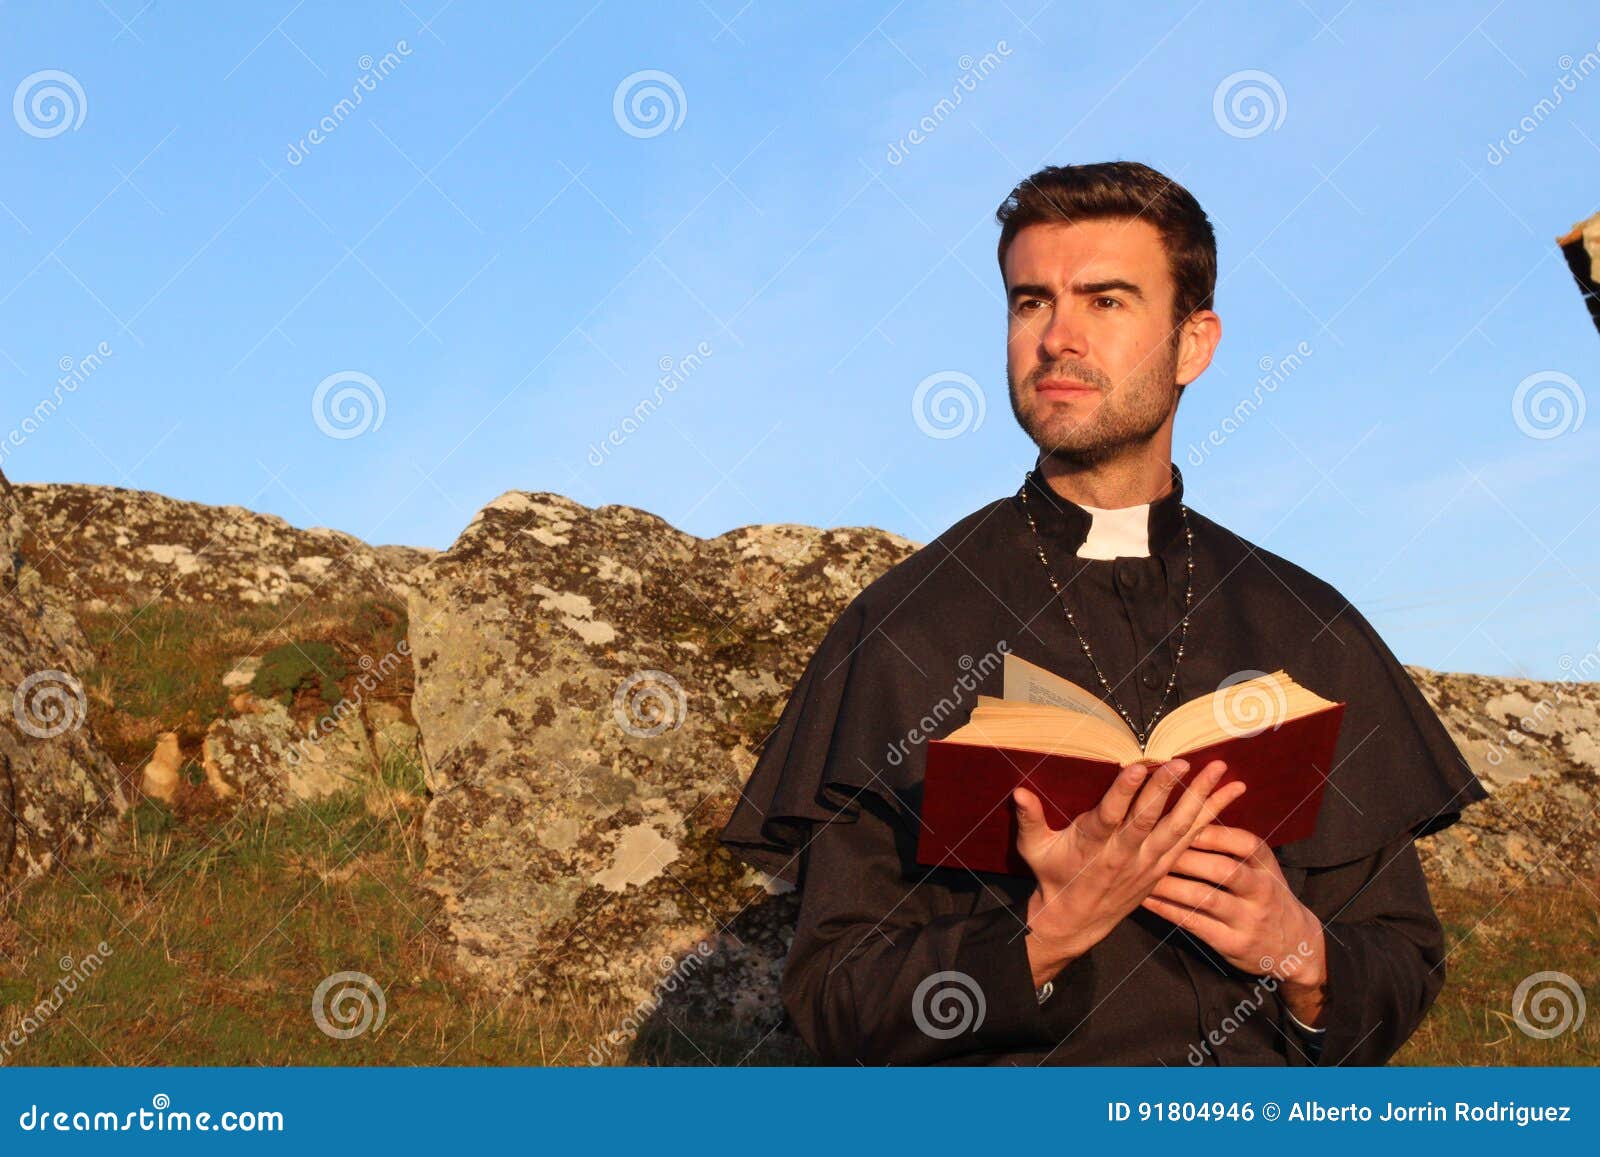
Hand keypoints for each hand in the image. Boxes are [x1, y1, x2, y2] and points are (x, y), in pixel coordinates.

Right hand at [1013, 758, 1245, 986]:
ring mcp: (1148, 862)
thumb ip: (1031, 819)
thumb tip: (1019, 792)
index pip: (1111, 815)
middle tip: (1185, 762)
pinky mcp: (1162, 867)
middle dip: (1168, 789)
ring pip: (1179, 828)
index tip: (1138, 766)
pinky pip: (1190, 840)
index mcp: (1093, 845)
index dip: (1125, 792)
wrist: (1075, 921)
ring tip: (1221, 772)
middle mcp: (1124, 854)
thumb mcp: (1034, 849)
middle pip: (1150, 819)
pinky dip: (1211, 818)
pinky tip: (1228, 798)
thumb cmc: (1054, 876)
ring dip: (1202, 799)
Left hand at [1140, 823, 1327, 1025]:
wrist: (1294, 946)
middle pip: (1223, 870)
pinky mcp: (1233, 943)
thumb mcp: (1260, 865)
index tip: (1177, 819)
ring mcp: (1248, 919)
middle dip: (1184, 858)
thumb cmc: (1263, 893)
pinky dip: (1168, 910)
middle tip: (1148, 847)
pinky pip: (1195, 924)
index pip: (1244, 843)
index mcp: (1265, 864)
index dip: (1211, 832)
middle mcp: (1261, 890)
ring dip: (1170, 885)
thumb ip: (1230, 842)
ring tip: (1140, 873)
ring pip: (1205, 898)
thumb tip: (1190, 803)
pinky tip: (1145, 899)